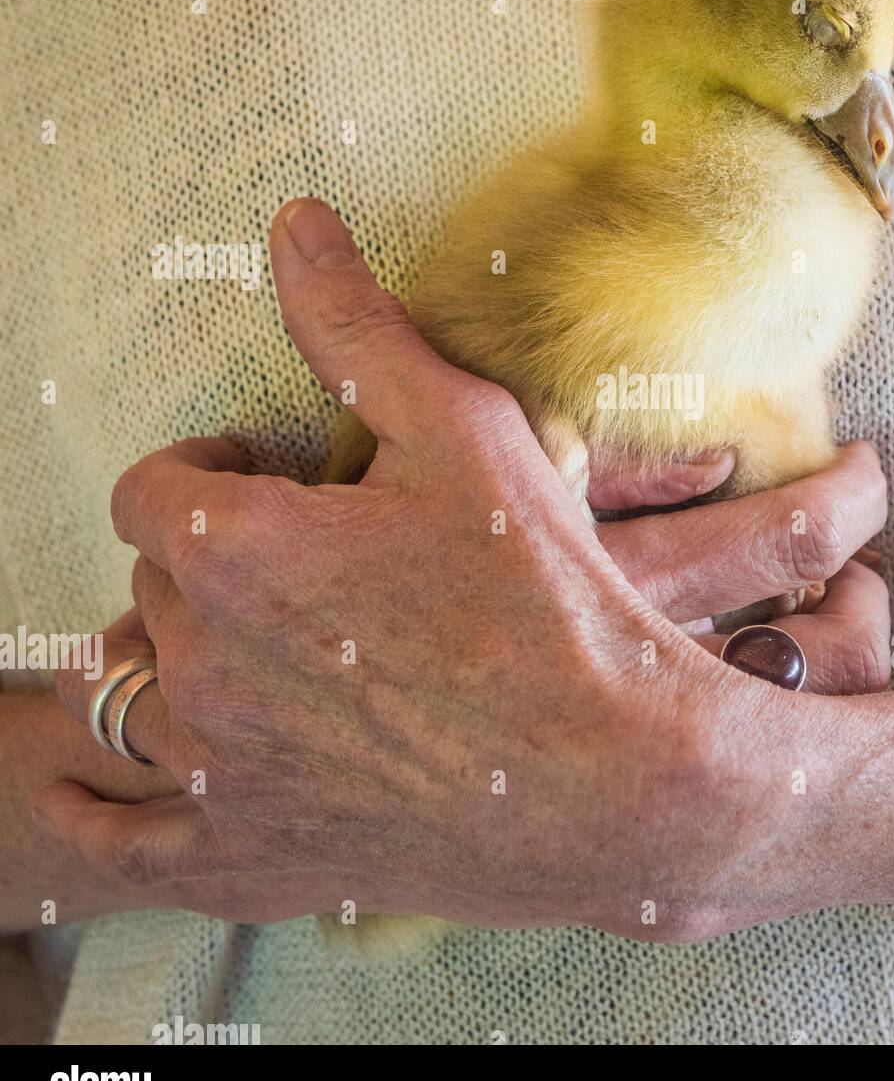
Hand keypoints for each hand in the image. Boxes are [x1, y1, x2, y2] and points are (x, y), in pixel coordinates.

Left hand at [40, 198, 889, 937]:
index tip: (273, 485)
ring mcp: (216, 770)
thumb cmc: (542, 596)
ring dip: (169, 663)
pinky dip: (104, 813)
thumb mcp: (459, 433)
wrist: (609, 772)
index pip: (151, 488)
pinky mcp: (245, 857)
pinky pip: (125, 843)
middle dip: (206, 566)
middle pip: (150, 587)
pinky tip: (98, 799)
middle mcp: (199, 658)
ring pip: (131, 695)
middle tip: (299, 570)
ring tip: (238, 657)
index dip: (210, 475)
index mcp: (233, 545)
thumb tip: (292, 223)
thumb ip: (354, 329)